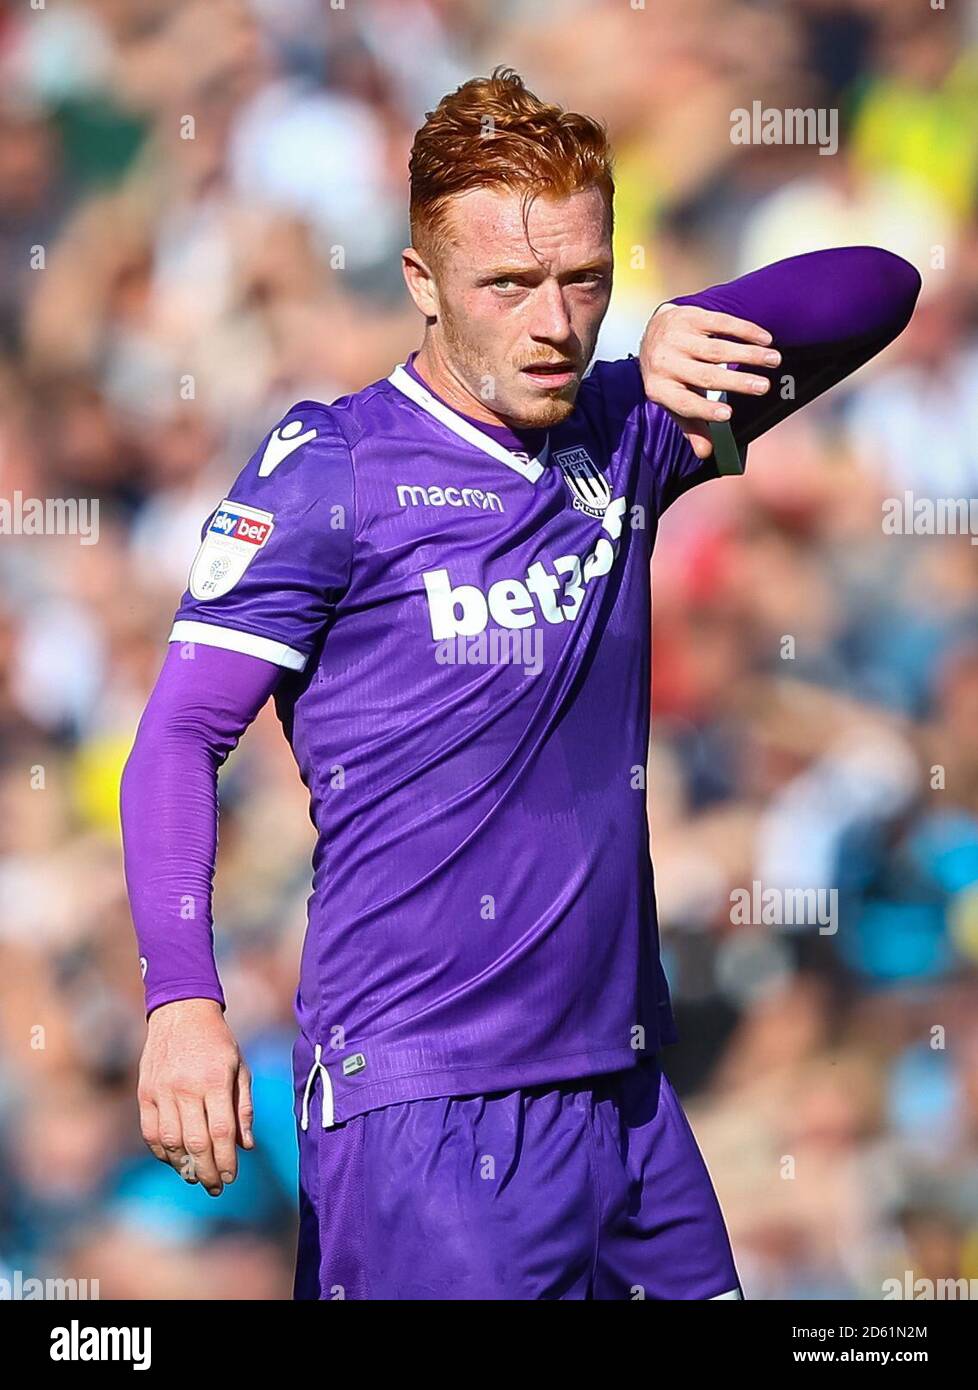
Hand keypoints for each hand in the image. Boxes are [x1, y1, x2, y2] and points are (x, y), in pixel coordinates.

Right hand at [137, 998, 253, 1196]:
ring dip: (183, 1167)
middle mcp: (186, 1087)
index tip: (232, 1177)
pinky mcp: (145, 1093)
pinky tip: (175, 1161)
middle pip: (195, 1142)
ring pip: (170, 1142)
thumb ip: (243, 1107)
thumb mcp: (240, 1067)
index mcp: (214, 1080)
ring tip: (196, 1178)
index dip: (226, 1160)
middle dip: (207, 1171)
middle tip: (215, 1187)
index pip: (221, 1131)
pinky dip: (162, 1152)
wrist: (181, 1012)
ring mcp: (161, 1091)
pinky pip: (151, 1132)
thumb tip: (247, 1146)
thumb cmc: (217, 1042)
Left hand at [639, 303, 780, 458]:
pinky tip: (765, 339)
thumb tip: (706, 454)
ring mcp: (677, 337)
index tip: (729, 415)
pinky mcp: (690, 316)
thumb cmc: (671, 374)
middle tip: (763, 387)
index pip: (683, 403)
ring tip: (774, 360)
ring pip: (718, 349)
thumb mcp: (674, 399)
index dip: (705, 411)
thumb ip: (692, 425)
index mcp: (658, 388)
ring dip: (749, 354)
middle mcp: (664, 362)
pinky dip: (746, 331)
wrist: (655, 331)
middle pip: (705, 375)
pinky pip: (722, 323)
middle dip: (737, 382)